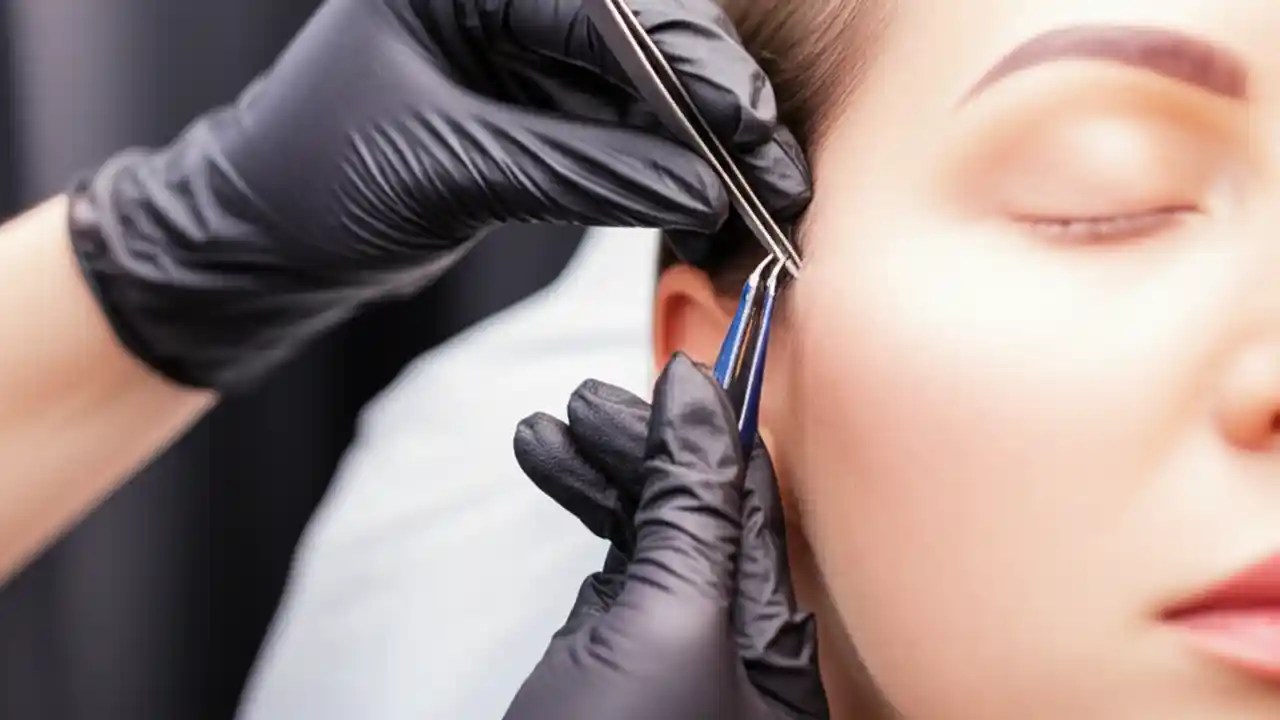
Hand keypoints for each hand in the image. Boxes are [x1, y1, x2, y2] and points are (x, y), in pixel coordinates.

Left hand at [69, 0, 810, 388]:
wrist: (266, 242)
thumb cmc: (314, 182)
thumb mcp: (448, 168)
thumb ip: (580, 172)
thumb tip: (699, 189)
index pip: (606, 8)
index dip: (687, 68)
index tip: (746, 128)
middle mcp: (505, 1)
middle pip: (645, 39)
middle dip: (715, 109)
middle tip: (776, 174)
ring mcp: (523, 54)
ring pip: (645, 90)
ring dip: (704, 148)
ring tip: (763, 201)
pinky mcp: (535, 111)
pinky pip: (621, 134)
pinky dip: (667, 174)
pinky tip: (711, 208)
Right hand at [505, 355, 827, 719]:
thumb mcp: (671, 619)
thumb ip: (692, 512)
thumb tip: (699, 403)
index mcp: (772, 634)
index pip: (747, 496)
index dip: (709, 424)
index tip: (671, 367)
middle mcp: (731, 639)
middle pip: (693, 506)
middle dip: (639, 442)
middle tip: (586, 399)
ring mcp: (671, 650)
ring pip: (646, 531)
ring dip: (598, 472)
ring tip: (543, 432)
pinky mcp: (614, 663)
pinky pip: (611, 568)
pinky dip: (583, 519)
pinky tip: (564, 487)